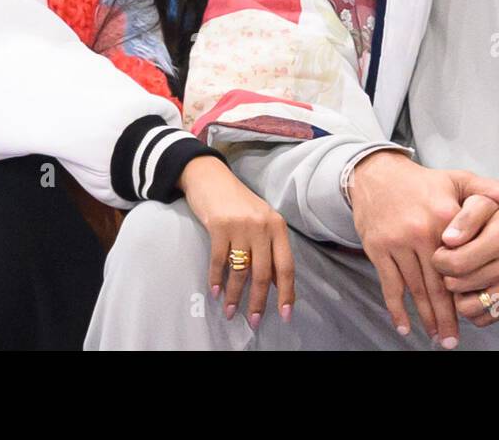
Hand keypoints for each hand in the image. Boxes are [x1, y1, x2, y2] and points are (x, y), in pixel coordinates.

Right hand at [179, 156, 294, 328]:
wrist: (211, 177)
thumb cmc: (238, 202)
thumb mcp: (261, 222)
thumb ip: (270, 249)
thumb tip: (275, 284)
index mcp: (278, 227)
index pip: (286, 265)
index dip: (287, 292)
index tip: (285, 314)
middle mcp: (263, 226)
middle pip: (264, 273)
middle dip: (258, 301)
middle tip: (253, 321)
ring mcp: (241, 225)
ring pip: (241, 270)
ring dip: (234, 295)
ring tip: (229, 311)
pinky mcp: (219, 225)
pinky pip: (219, 260)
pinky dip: (216, 279)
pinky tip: (214, 291)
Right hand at [348, 151, 498, 346]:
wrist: (377, 175)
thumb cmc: (423, 182)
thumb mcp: (459, 180)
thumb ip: (492, 190)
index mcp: (445, 217)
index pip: (463, 262)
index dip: (469, 289)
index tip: (478, 309)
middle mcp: (421, 232)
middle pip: (438, 283)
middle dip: (447, 316)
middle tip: (454, 341)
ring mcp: (397, 242)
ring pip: (415, 289)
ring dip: (426, 317)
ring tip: (438, 337)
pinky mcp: (378, 249)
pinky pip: (389, 285)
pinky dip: (397, 309)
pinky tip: (404, 326)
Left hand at [432, 196, 498, 327]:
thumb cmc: (496, 216)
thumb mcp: (481, 201)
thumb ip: (464, 216)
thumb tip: (448, 240)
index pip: (455, 263)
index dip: (439, 258)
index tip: (442, 249)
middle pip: (456, 285)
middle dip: (446, 274)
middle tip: (451, 261)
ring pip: (466, 308)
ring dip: (458, 293)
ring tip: (462, 275)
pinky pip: (480, 319)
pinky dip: (471, 306)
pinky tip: (474, 287)